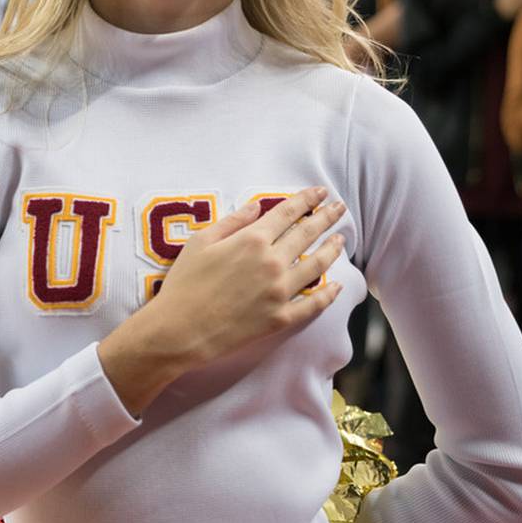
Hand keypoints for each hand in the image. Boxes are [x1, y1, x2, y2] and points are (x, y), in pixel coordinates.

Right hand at [98, 188, 346, 416]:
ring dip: (332, 250)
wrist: (180, 329)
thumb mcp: (201, 242)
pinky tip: (338, 285)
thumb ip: (232, 222)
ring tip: (341, 240)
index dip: (307, 200)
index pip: (288, 213)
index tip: (320, 192)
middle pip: (308, 234)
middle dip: (326, 218)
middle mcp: (272, 263)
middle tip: (340, 208)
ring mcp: (280, 292)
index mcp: (252, 240)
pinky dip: (329, 294)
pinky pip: (313, 304)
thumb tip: (257, 207)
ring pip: (317, 266)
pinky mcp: (281, 318)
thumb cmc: (184, 283)